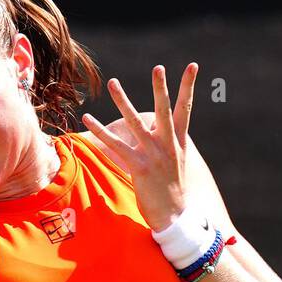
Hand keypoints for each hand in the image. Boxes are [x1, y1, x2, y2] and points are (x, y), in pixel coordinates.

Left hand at [81, 63, 196, 232]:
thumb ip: (169, 142)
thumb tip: (157, 128)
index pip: (186, 108)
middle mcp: (168, 145)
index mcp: (179, 142)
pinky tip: (88, 118)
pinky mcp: (139, 168)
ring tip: (113, 82)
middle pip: (164, 111)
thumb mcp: (177, 162)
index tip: (193, 65)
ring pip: (135, 123)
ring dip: (122, 101)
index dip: (189, 86)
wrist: (175, 217)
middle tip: (158, 67)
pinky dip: (100, 131)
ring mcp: (154, 156)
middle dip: (161, 88)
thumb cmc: (173, 189)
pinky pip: (116, 145)